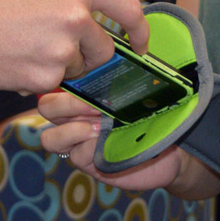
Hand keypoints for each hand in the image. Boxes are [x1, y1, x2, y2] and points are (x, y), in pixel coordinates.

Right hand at [0, 0, 148, 94]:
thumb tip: (99, 8)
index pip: (129, 10)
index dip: (140, 31)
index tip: (140, 44)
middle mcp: (76, 14)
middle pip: (104, 49)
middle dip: (88, 55)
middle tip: (56, 48)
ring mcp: (62, 47)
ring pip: (78, 68)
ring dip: (60, 65)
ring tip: (25, 47)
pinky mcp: (45, 76)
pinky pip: (53, 83)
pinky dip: (38, 77)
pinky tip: (13, 60)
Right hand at [38, 91, 182, 191]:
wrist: (172, 152)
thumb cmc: (154, 117)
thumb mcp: (138, 94)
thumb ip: (122, 80)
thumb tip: (124, 56)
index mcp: (85, 97)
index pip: (58, 84)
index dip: (67, 81)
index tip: (92, 81)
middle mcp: (77, 118)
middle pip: (47, 108)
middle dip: (66, 105)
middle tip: (95, 108)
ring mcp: (80, 143)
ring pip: (50, 138)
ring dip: (71, 131)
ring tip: (97, 129)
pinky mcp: (89, 164)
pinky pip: (75, 155)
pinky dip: (88, 149)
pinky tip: (106, 145)